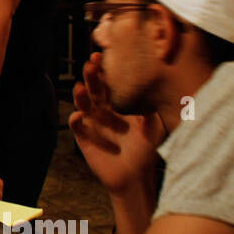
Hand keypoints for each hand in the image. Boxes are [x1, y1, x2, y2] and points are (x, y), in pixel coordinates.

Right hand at [68, 52, 163, 193]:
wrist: (135, 177)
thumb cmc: (145, 151)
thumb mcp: (154, 128)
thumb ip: (153, 109)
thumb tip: (158, 90)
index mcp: (118, 105)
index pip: (110, 83)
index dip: (106, 70)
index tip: (104, 56)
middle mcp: (102, 111)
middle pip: (94, 89)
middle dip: (91, 76)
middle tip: (91, 64)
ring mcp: (92, 124)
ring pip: (82, 105)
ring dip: (80, 95)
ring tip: (80, 87)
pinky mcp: (84, 139)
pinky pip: (77, 127)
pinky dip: (76, 121)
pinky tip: (79, 116)